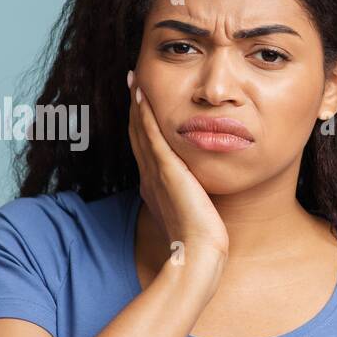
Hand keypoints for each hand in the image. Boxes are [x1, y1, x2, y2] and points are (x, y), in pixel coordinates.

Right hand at [127, 70, 229, 268]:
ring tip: (135, 80)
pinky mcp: (165, 171)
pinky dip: (145, 113)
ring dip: (137, 104)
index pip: (146, 149)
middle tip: (133, 82)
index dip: (142, 126)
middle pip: (138, 135)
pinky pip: (150, 135)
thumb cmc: (201, 244)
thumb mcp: (195, 216)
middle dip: (136, 108)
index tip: (143, 105)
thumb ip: (195, 200)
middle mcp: (150, 178)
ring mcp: (155, 173)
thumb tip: (204, 195)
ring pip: (141, 130)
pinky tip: (143, 94)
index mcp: (156, 189)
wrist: (197, 255)